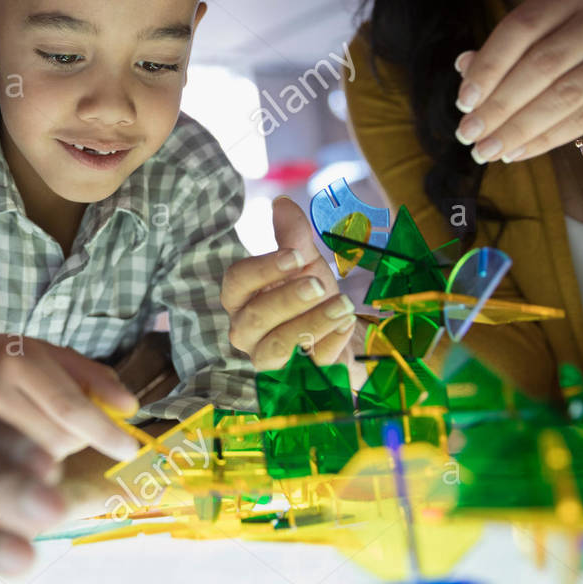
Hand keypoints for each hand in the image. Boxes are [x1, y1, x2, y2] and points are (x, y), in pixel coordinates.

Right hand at [0, 336, 139, 461]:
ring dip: (41, 466)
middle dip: (68, 443)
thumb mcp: (42, 353)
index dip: (107, 432)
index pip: (71, 408)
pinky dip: (12, 488)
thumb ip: (90, 376)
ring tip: (19, 441)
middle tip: (48, 426)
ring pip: (32, 471)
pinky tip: (1, 468)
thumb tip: (127, 408)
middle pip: (56, 444)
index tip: (130, 449)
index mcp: (13, 358)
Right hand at [220, 197, 360, 371]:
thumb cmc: (313, 299)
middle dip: (286, 299)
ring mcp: (270, 359)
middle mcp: (247, 332)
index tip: (295, 255)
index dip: (262, 269)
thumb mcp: (306, 265)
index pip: (235, 283)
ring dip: (310, 323)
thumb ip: (293, 238)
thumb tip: (281, 202)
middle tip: (319, 284)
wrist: (340, 338)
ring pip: (275, 347)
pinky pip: (309, 368)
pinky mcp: (297, 381)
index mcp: (243, 299)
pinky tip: (346, 327)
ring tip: (342, 306)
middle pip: (252, 318)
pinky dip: (329, 345)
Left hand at [454, 0, 582, 170]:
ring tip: (485, 150)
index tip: (463, 102)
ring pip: (561, 95)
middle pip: (541, 64)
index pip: (521, 27)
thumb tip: (463, 64)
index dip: (487, 67)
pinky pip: (582, 119)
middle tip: (467, 133)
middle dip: (498, 104)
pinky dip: (543, 140)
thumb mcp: (535, 51)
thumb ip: (501, 56)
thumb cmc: (570, 64)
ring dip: (516, 128)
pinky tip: (515, 152)